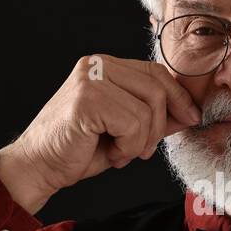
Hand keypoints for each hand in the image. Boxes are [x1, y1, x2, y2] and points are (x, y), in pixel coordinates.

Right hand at [0, 55, 200, 213]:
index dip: (179, 96)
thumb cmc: (77, 150)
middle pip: (156, 88)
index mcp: (106, 66)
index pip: (156, 72)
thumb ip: (154, 117)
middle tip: (144, 150)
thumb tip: (189, 113)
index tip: (191, 118)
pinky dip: (128, 146)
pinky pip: (132, 123)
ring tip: (120, 152)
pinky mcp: (87, 99)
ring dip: (140, 141)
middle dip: (160, 125)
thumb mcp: (125, 131)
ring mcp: (91, 79)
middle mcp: (97, 64)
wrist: (39, 166)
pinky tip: (110, 153)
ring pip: (147, 109)